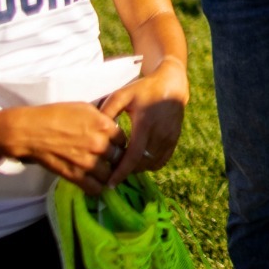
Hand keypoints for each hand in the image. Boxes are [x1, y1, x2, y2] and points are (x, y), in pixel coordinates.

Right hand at [0, 101, 125, 195]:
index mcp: (104, 126)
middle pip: (119, 157)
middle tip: (109, 159)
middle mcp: (100, 145)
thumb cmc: (55, 115)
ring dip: (107, 174)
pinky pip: (95, 188)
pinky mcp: (76, 176)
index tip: (113, 143)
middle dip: (115, 158)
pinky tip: (93, 182)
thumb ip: (101, 119)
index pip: (123, 139)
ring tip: (101, 172)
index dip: (118, 142)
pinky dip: (96, 187)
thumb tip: (111, 126)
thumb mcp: (84, 108)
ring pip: (110, 175)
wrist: (30, 131)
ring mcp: (89, 162)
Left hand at [98, 59, 188, 183]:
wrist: (172, 84)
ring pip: (151, 164)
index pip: (133, 156)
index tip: (110, 184)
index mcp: (145, 124)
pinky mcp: (174, 140)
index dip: (121, 172)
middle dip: (127, 171)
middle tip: (112, 172)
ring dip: (138, 168)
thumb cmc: (143, 90)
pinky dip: (149, 164)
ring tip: (124, 165)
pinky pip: (161, 161)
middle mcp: (159, 134)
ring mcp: (169, 138)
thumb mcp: (123, 95)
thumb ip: (107, 110)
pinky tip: (139, 159)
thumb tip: (93, 128)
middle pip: (142, 164)